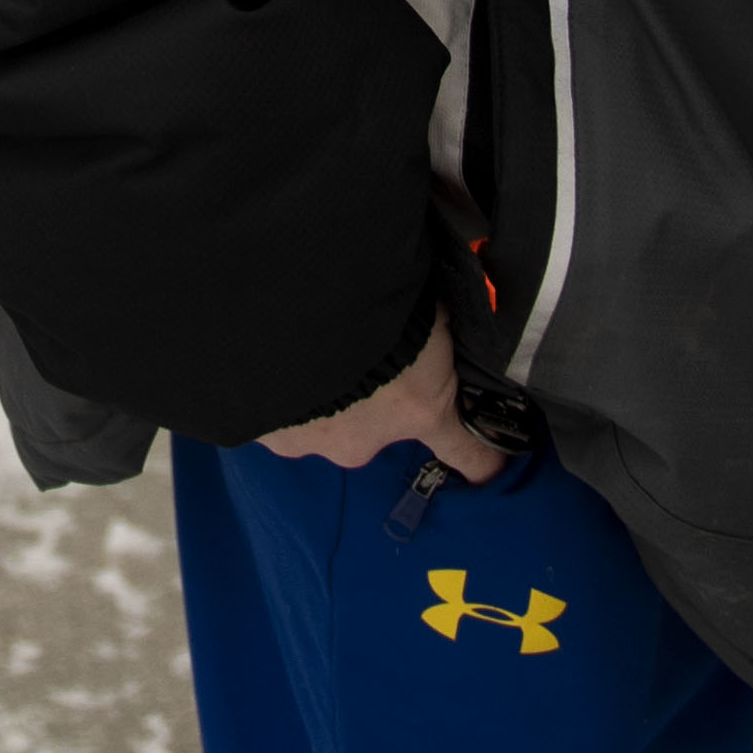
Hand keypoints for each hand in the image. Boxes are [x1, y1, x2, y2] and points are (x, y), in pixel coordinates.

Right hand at [255, 315, 506, 481]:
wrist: (279, 297)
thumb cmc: (367, 288)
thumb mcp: (424, 300)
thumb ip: (434, 324)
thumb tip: (441, 313)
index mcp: (420, 407)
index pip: (466, 450)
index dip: (482, 459)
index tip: (491, 465)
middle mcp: (366, 439)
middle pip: (377, 426)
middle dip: (369, 393)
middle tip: (357, 344)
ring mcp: (310, 440)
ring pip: (321, 420)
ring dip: (318, 389)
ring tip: (303, 340)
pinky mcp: (261, 430)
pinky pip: (275, 410)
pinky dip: (276, 387)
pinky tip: (267, 349)